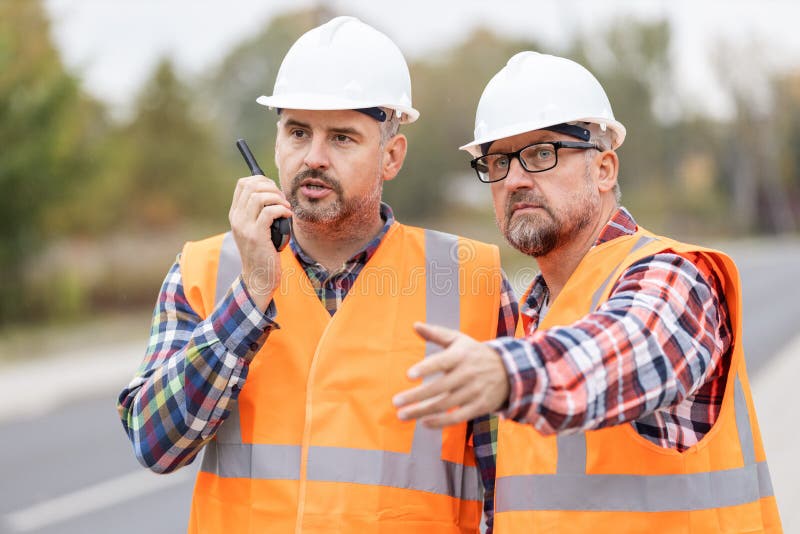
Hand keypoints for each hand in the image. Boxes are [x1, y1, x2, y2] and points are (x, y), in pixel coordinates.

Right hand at [229, 175, 292, 310]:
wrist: (258, 277)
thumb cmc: (263, 252)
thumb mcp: (256, 229)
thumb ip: (259, 213)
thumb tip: (275, 193)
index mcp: (235, 214)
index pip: (243, 184)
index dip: (261, 180)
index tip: (274, 190)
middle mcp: (237, 218)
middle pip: (251, 186)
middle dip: (271, 187)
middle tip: (282, 199)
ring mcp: (245, 226)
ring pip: (260, 197)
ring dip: (278, 198)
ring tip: (286, 207)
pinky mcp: (256, 235)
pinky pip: (270, 212)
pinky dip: (282, 210)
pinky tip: (288, 216)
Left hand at [392, 322, 509, 427]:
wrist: (509, 370)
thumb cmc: (475, 353)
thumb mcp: (459, 340)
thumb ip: (436, 333)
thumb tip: (415, 325)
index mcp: (461, 355)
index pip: (441, 362)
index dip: (425, 368)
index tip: (408, 375)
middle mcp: (467, 374)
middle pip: (438, 388)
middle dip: (415, 396)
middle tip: (395, 402)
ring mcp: (474, 392)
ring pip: (445, 405)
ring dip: (421, 412)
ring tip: (402, 415)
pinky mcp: (479, 407)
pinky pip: (457, 418)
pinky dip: (440, 422)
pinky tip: (423, 422)